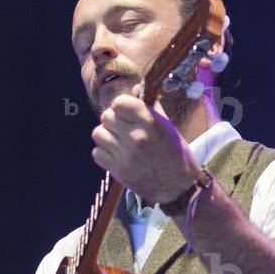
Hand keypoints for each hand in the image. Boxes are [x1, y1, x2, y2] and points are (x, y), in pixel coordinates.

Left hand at [90, 84, 199, 204]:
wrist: (177, 184)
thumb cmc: (173, 151)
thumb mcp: (166, 125)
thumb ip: (149, 106)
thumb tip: (134, 89)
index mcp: (150, 122)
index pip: (119, 103)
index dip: (121, 107)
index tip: (126, 113)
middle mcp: (136, 137)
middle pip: (106, 117)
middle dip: (113, 121)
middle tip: (122, 129)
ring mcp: (126, 155)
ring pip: (98, 134)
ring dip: (106, 136)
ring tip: (118, 141)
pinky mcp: (118, 171)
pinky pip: (97, 153)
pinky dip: (103, 153)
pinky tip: (115, 155)